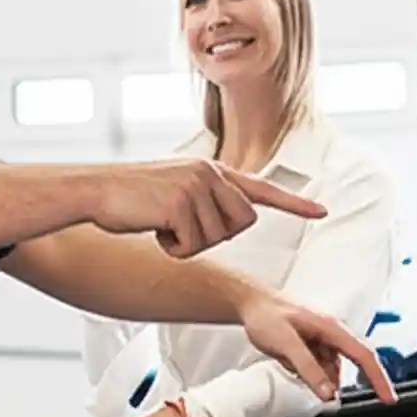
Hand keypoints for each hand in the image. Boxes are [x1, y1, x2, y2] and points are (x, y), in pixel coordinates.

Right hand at [92, 159, 326, 257]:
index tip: (321, 212)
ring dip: (188, 244)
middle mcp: (209, 173)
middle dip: (215, 236)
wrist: (94, 190)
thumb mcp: (174, 187)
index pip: (260, 190)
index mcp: (210, 169)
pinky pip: (192, 246)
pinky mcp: (181, 203)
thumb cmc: (129, 197)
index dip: (294, 204)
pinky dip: (172, 248)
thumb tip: (233, 222)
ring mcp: (196, 186)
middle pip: (242, 224)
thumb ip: (205, 198)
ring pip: (217, 239)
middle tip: (179, 228)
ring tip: (160, 224)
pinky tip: (152, 229)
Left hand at [238, 292, 397, 404]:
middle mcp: (331, 332)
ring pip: (334, 368)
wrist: (249, 303)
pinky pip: (320, 366)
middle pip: (356, 362)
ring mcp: (322, 338)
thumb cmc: (266, 314)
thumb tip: (328, 393)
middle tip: (356, 400)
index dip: (379, 379)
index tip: (389, 398)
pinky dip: (313, 373)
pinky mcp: (313, 345)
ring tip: (295, 365)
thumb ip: (308, 368)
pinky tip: (292, 364)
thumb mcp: (286, 344)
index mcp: (331, 328)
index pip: (365, 356)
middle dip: (356, 382)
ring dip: (324, 378)